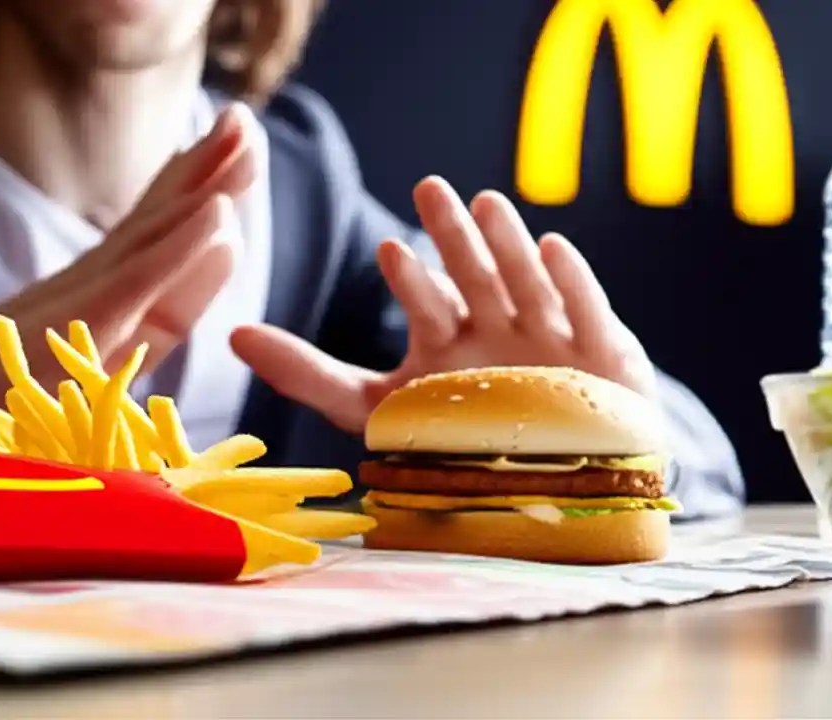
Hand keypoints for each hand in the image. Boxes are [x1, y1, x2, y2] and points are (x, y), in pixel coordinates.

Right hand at [0, 104, 257, 436]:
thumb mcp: (71, 384)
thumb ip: (132, 339)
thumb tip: (184, 294)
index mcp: (82, 314)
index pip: (148, 251)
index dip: (188, 202)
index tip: (231, 156)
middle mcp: (74, 303)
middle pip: (151, 232)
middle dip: (201, 175)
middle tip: (245, 121)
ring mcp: (62, 317)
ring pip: (146, 243)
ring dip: (199, 188)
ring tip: (241, 136)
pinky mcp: (59, 344)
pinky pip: (129, 291)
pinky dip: (175, 251)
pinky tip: (217, 215)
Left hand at [231, 175, 657, 434]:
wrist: (561, 494)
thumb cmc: (464, 449)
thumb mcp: (377, 410)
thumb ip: (308, 375)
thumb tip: (230, 332)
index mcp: (450, 340)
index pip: (427, 302)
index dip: (411, 278)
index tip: (388, 251)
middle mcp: (498, 329)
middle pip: (474, 276)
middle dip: (454, 236)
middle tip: (430, 192)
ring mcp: (550, 337)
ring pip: (524, 281)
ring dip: (504, 243)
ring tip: (484, 203)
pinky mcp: (601, 352)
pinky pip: (585, 310)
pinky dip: (569, 280)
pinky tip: (551, 245)